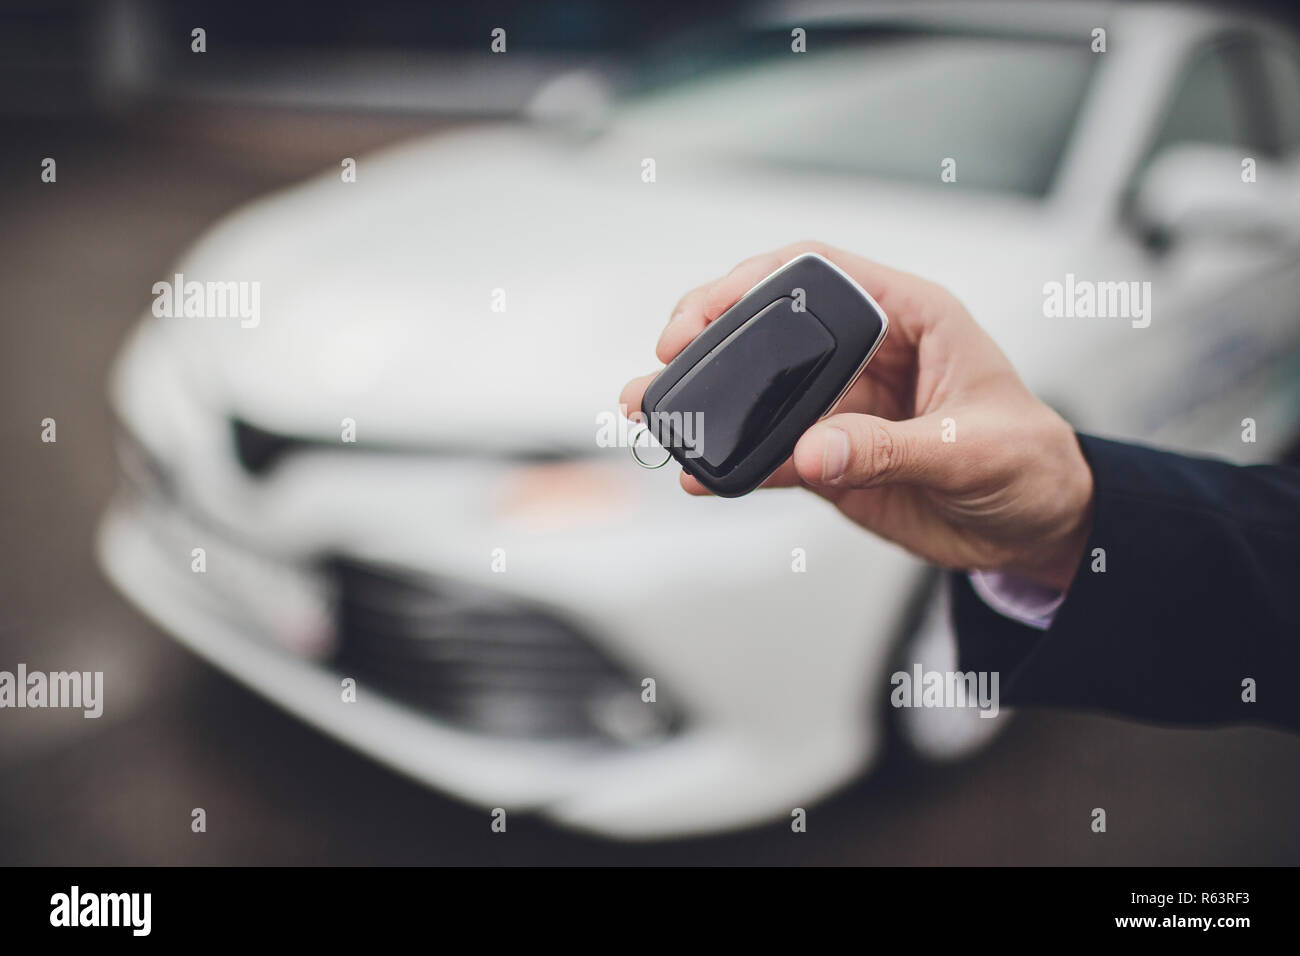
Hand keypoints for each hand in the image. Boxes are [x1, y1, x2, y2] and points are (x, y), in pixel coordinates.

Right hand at [620, 241, 1094, 591]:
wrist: (1038, 526)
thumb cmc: (1031, 462)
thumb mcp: (972, 450)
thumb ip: (890, 449)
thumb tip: (813, 450)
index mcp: (909, 317)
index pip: (819, 272)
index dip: (756, 279)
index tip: (709, 309)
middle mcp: (867, 353)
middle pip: (772, 325)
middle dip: (710, 336)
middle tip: (666, 359)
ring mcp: (843, 405)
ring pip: (759, 391)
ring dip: (708, 401)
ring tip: (655, 414)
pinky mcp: (832, 456)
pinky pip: (771, 454)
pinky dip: (734, 463)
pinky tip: (703, 474)